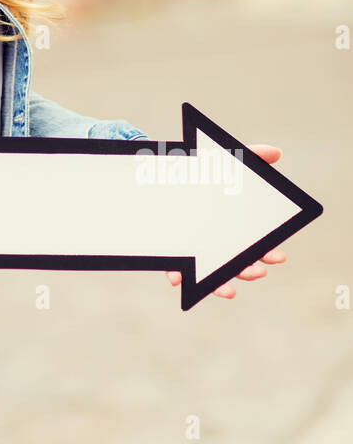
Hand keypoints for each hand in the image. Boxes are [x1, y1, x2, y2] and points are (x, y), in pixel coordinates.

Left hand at [165, 143, 286, 298]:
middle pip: (238, 265)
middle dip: (250, 272)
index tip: (278, 256)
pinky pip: (175, 270)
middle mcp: (218, 244)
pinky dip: (179, 277)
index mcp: (236, 228)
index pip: (257, 246)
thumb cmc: (202, 172)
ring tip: (229, 291)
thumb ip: (250, 156)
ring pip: (211, 276)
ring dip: (222, 285)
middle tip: (259, 272)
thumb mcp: (225, 162)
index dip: (269, 253)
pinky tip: (181, 280)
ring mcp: (196, 251)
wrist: (164, 174)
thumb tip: (276, 152)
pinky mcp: (173, 252)